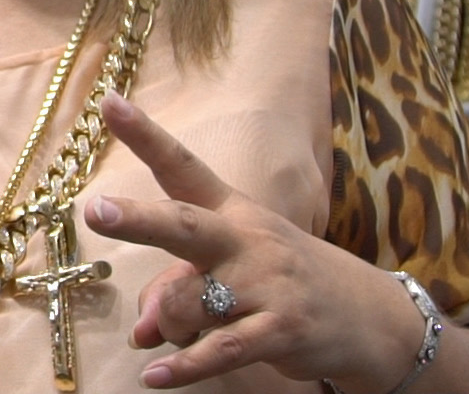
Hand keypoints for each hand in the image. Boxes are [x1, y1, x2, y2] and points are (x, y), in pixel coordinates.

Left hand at [82, 93, 423, 391]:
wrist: (371, 317)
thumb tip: (142, 333)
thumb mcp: (231, 275)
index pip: (182, 166)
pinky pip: (220, 349)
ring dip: (170, 326)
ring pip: (187, 303)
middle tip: (97, 211)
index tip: (108, 101)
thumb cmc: (282, 283)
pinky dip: (184, 367)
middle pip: (184, 225)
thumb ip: (176, 294)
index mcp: (231, 211)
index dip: (145, 134)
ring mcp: (266, 283)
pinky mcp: (283, 328)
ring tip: (179, 334)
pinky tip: (156, 378)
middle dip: (139, 219)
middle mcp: (246, 239)